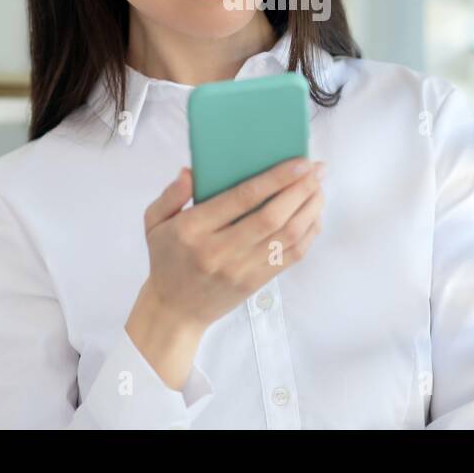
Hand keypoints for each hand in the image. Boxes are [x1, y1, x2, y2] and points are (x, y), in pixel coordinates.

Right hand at [141, 156, 325, 331]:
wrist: (175, 310)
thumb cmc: (167, 258)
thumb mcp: (154, 221)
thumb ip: (171, 194)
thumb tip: (191, 171)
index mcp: (194, 229)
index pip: (241, 199)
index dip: (275, 179)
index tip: (299, 162)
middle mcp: (220, 250)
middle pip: (271, 217)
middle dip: (300, 189)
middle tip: (317, 169)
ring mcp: (241, 269)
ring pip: (287, 236)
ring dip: (310, 209)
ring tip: (319, 187)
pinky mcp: (256, 282)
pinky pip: (292, 256)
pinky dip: (309, 233)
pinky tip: (314, 214)